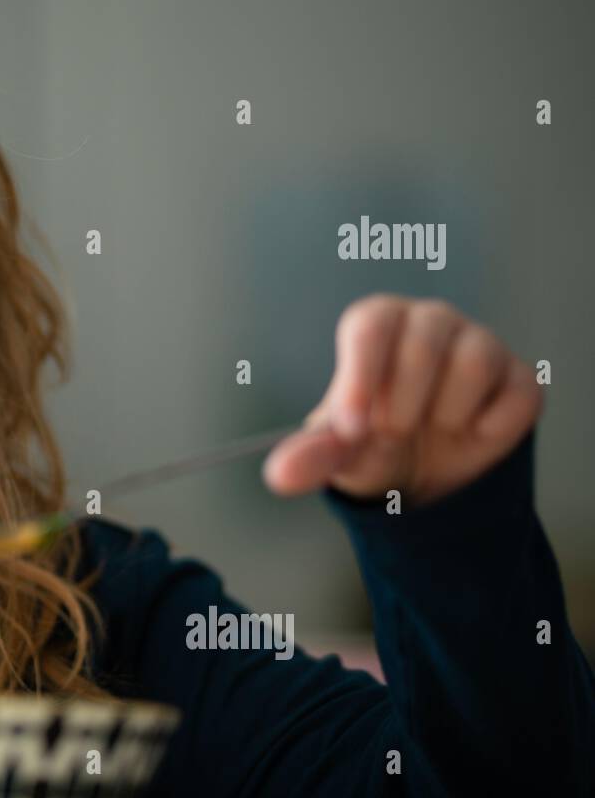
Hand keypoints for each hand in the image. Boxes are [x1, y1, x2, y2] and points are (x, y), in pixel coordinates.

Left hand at [262, 294, 543, 507]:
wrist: (422, 471)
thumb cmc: (372, 441)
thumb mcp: (337, 451)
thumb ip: (311, 456)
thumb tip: (280, 477)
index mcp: (377, 323)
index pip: (370, 327)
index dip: (361, 378)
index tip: (353, 428)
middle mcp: (429, 320)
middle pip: (423, 345)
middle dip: (402, 406)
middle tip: (393, 431)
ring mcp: (479, 343)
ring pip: (475, 363)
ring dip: (446, 414)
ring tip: (430, 428)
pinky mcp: (518, 377)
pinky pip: (516, 397)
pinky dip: (489, 428)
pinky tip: (468, 433)